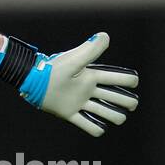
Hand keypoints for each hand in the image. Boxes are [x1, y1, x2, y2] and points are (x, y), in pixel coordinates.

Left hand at [0, 31, 138, 135]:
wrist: (32, 80)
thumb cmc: (52, 68)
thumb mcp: (73, 60)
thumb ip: (90, 50)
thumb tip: (105, 36)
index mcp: (91, 76)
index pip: (116, 78)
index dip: (128, 80)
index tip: (133, 82)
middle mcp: (88, 89)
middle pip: (115, 97)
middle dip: (126, 101)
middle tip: (129, 105)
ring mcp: (80, 102)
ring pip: (105, 112)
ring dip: (114, 115)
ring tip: (116, 117)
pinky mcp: (70, 113)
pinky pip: (87, 125)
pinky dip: (95, 128)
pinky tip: (99, 128)